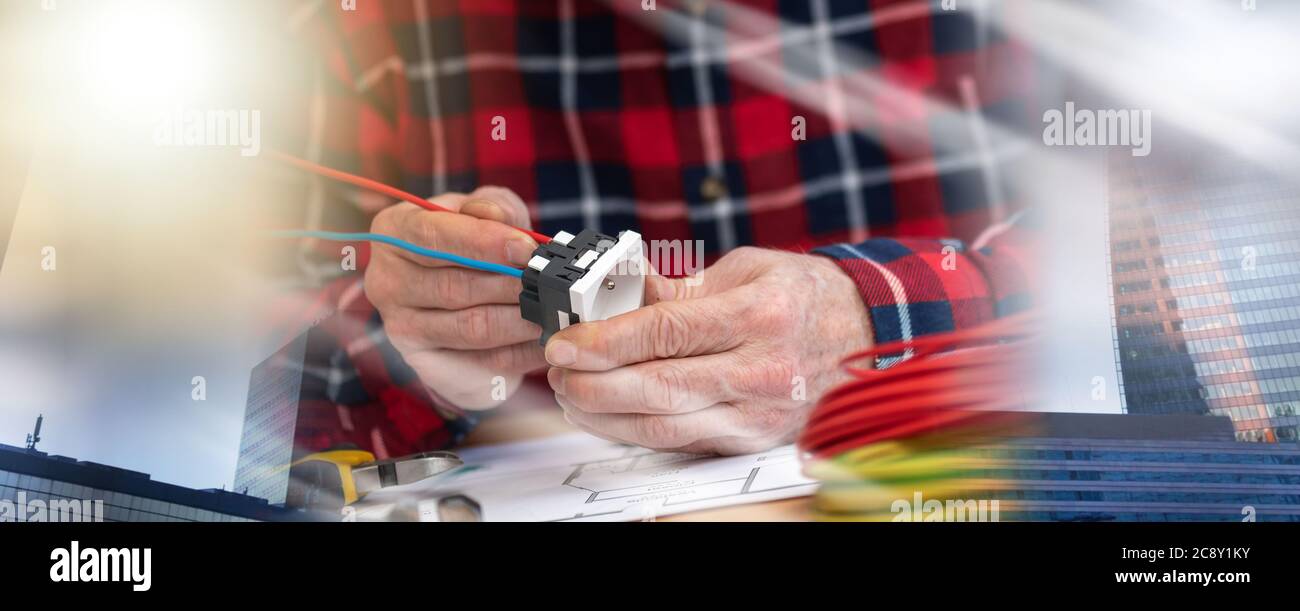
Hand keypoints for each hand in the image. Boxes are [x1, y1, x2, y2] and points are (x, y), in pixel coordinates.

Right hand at [365, 186, 544, 409]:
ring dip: (521, 320)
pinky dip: (521, 351)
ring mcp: (402, 326)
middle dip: (512, 285)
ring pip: (472, 327)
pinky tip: (545, 337)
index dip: (483, 242)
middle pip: (455, 286)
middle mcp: (388, 280)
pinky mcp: (426, 362)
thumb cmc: (471, 245)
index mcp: (395, 231)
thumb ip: (493, 207)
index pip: (433, 236)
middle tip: (551, 284)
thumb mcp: (483, 214)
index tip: (526, 248)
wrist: (460, 296)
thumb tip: (496, 216)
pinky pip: (482, 360)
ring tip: (554, 310)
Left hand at [545, 247, 872, 453]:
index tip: (565, 341)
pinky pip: (680, 441)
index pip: (667, 332)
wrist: (864, 336)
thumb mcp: (747, 269)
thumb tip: (615, 295)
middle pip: (659, 386)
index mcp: (760, 314)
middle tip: (557, 368)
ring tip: (571, 391)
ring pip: (664, 425)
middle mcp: (762, 370)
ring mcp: (758, 414)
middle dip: (594, 382)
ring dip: (605, 413)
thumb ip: (679, 288)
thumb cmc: (802, 296)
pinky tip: (607, 413)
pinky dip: (634, 430)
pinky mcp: (751, 440)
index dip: (606, 340)